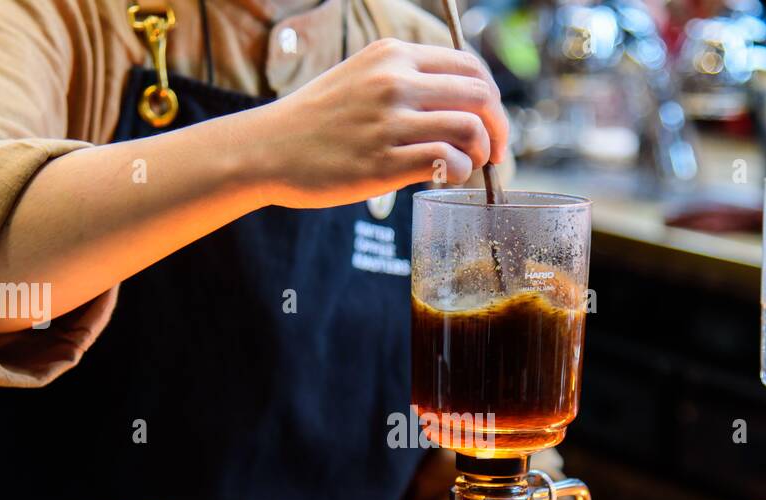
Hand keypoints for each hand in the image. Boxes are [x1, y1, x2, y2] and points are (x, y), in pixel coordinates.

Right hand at [249, 38, 507, 207]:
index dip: (492, 98)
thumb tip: (459, 103)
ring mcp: (389, 122)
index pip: (469, 65)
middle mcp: (394, 81)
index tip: (491, 123)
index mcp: (392, 55)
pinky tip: (446, 178)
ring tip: (468, 167)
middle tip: (495, 153)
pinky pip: (446, 162)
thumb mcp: (360, 77)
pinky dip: (458, 173)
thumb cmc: (316, 120)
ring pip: (469, 129)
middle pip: (479, 96)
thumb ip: (405, 80)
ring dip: (480, 153)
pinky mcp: (383, 162)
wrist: (267, 149)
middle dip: (499, 128)